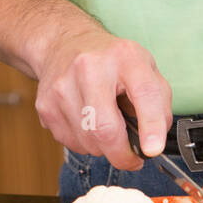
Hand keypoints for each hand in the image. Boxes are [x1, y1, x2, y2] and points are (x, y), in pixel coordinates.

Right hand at [34, 23, 172, 169]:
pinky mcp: (45, 104)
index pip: (143, 92)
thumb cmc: (112, 62)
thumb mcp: (144, 69)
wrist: (65, 45)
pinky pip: (70, 143)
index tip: (153, 150)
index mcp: (125, 56)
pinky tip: (86, 122)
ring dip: (103, 147)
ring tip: (106, 124)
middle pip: (105, 129)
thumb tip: (153, 143)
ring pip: (88, 142)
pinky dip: (85, 143)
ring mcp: (63, 86)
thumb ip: (158, 103)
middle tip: (132, 158)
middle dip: (122, 155)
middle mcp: (90, 67)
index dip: (151, 125)